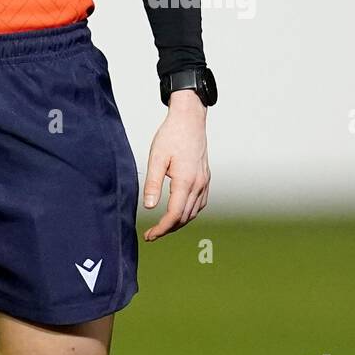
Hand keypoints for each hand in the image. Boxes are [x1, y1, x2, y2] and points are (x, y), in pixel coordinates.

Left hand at [141, 91, 210, 240]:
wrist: (190, 120)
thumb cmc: (171, 135)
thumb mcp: (156, 157)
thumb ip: (152, 183)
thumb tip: (149, 207)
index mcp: (185, 181)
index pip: (174, 215)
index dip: (161, 229)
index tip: (149, 235)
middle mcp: (199, 185)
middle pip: (185, 217)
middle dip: (168, 229)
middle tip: (152, 233)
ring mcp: (205, 182)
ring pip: (194, 212)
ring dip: (179, 222)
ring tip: (163, 226)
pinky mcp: (206, 178)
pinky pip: (200, 203)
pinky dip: (189, 212)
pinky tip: (179, 211)